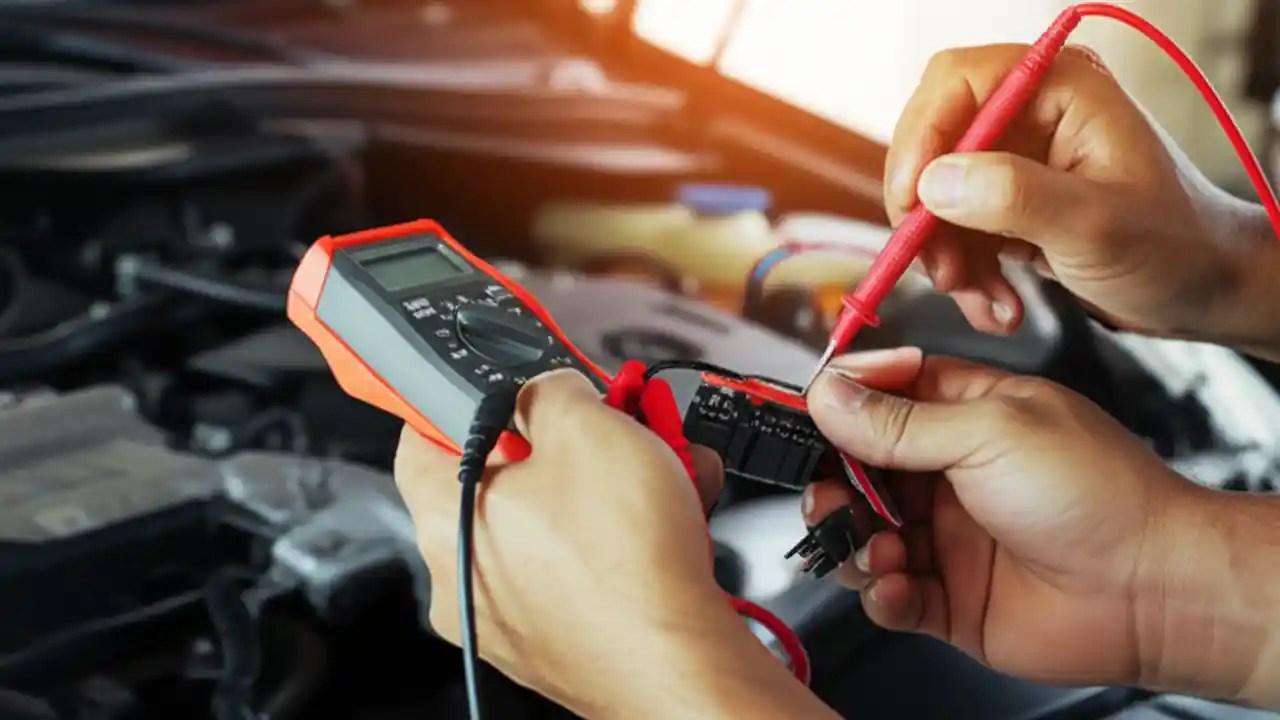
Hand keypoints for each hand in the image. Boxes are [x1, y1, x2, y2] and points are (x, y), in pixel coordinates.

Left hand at [395, 370, 835, 718]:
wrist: (682, 662)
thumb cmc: (627, 563)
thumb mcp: (586, 425)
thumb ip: (550, 390)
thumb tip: (549, 391)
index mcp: (442, 519)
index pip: (419, 434)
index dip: (465, 395)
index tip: (503, 384)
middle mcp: (461, 578)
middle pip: (503, 477)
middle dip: (568, 440)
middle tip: (610, 423)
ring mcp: (510, 617)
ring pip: (554, 521)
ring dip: (610, 484)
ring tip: (664, 469)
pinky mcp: (559, 641)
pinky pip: (581, 566)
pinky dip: (621, 535)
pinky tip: (670, 518)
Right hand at [805, 348, 1279, 705]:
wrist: (1154, 591)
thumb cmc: (1099, 494)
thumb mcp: (988, 432)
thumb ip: (899, 421)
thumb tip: (829, 393)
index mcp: (964, 414)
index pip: (880, 395)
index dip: (840, 402)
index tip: (804, 413)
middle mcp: (950, 474)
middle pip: (858, 468)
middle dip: (834, 482)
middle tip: (828, 495)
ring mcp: (947, 536)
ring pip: (863, 533)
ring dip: (854, 541)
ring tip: (877, 548)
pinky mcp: (948, 597)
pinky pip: (888, 594)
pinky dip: (880, 592)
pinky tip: (897, 586)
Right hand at [887, 44, 1279, 354]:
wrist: (1204, 290)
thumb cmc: (1174, 248)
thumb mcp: (1094, 225)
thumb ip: (1014, 197)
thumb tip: (935, 183)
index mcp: (1059, 89)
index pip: (956, 83)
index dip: (921, 137)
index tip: (912, 201)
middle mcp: (1030, 113)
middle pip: (933, 141)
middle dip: (928, 214)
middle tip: (942, 269)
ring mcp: (1016, 158)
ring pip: (937, 196)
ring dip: (947, 257)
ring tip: (985, 301)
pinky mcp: (1007, 200)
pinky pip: (955, 230)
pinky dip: (966, 273)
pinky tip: (998, 304)